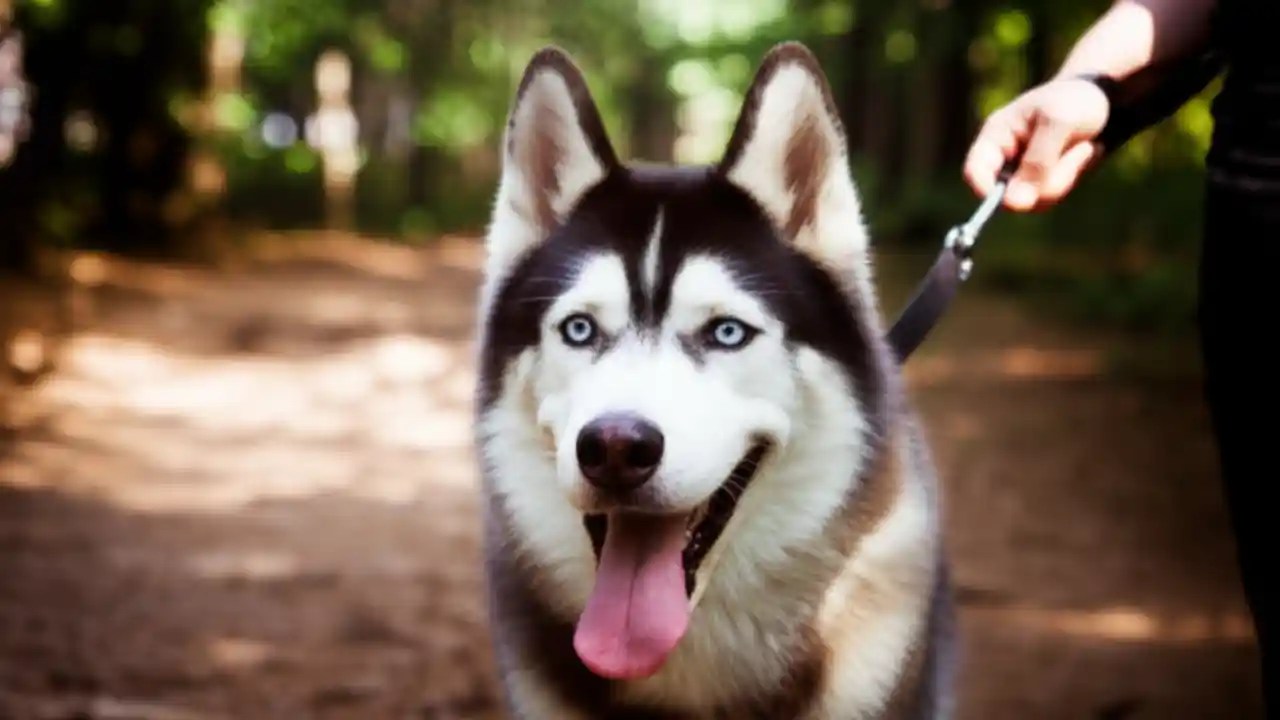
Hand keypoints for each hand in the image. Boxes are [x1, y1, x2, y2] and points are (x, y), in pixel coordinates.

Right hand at [963, 77, 1110, 211]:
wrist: (1103, 98)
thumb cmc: (1074, 100)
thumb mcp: (1059, 122)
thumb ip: (1037, 161)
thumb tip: (1015, 204)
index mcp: (995, 136)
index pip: (974, 172)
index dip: (987, 191)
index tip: (1017, 199)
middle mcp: (1004, 158)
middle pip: (1008, 194)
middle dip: (1046, 180)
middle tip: (1079, 151)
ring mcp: (1022, 173)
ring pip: (1033, 200)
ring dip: (1065, 177)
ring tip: (1082, 147)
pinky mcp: (1041, 182)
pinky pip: (1050, 198)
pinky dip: (1072, 178)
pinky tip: (1083, 154)